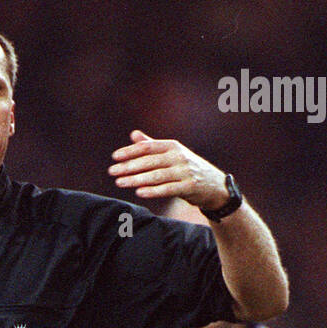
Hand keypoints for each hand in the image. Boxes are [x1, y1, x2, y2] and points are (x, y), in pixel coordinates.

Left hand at [109, 130, 228, 210]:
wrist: (214, 185)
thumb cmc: (187, 168)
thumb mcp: (172, 154)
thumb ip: (152, 145)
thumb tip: (133, 134)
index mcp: (172, 146)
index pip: (147, 147)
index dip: (130, 151)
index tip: (115, 157)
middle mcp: (178, 156)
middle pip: (149, 161)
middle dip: (129, 166)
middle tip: (112, 172)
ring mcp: (185, 171)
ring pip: (156, 175)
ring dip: (136, 179)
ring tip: (119, 182)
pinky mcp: (189, 187)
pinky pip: (168, 189)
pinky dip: (153, 191)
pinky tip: (139, 192)